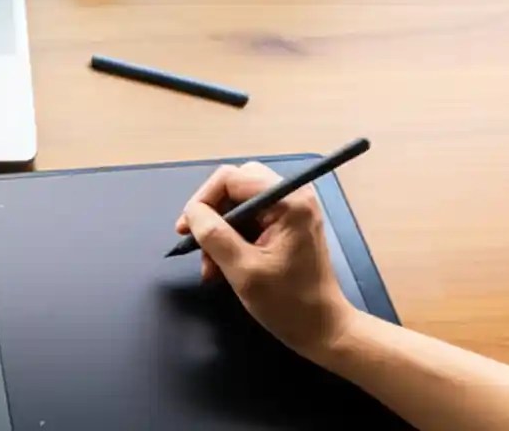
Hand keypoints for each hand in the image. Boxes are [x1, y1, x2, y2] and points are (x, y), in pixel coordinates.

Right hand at [176, 162, 357, 361]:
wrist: (323, 330)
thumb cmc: (288, 303)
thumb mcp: (243, 270)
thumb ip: (214, 235)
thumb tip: (191, 211)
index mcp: (289, 202)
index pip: (231, 178)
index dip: (203, 200)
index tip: (186, 229)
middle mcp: (292, 196)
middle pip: (235, 185)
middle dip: (211, 213)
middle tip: (195, 240)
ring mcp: (291, 210)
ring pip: (238, 203)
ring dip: (218, 231)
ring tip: (209, 265)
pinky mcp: (286, 225)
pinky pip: (248, 219)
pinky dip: (230, 238)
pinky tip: (221, 265)